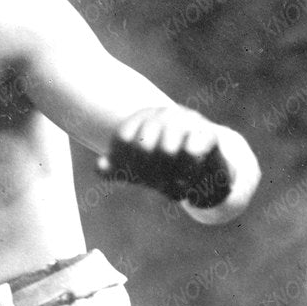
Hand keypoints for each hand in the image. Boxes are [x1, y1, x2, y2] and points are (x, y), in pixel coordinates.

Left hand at [100, 107, 259, 224]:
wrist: (206, 174)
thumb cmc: (166, 169)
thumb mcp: (138, 172)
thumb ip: (116, 169)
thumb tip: (99, 167)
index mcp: (144, 118)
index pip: (122, 138)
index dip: (124, 164)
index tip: (134, 178)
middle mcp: (165, 113)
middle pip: (144, 146)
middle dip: (148, 174)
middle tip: (157, 188)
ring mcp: (187, 120)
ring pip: (167, 150)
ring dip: (168, 179)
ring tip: (172, 191)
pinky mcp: (208, 133)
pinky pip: (191, 153)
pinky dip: (187, 175)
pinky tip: (187, 185)